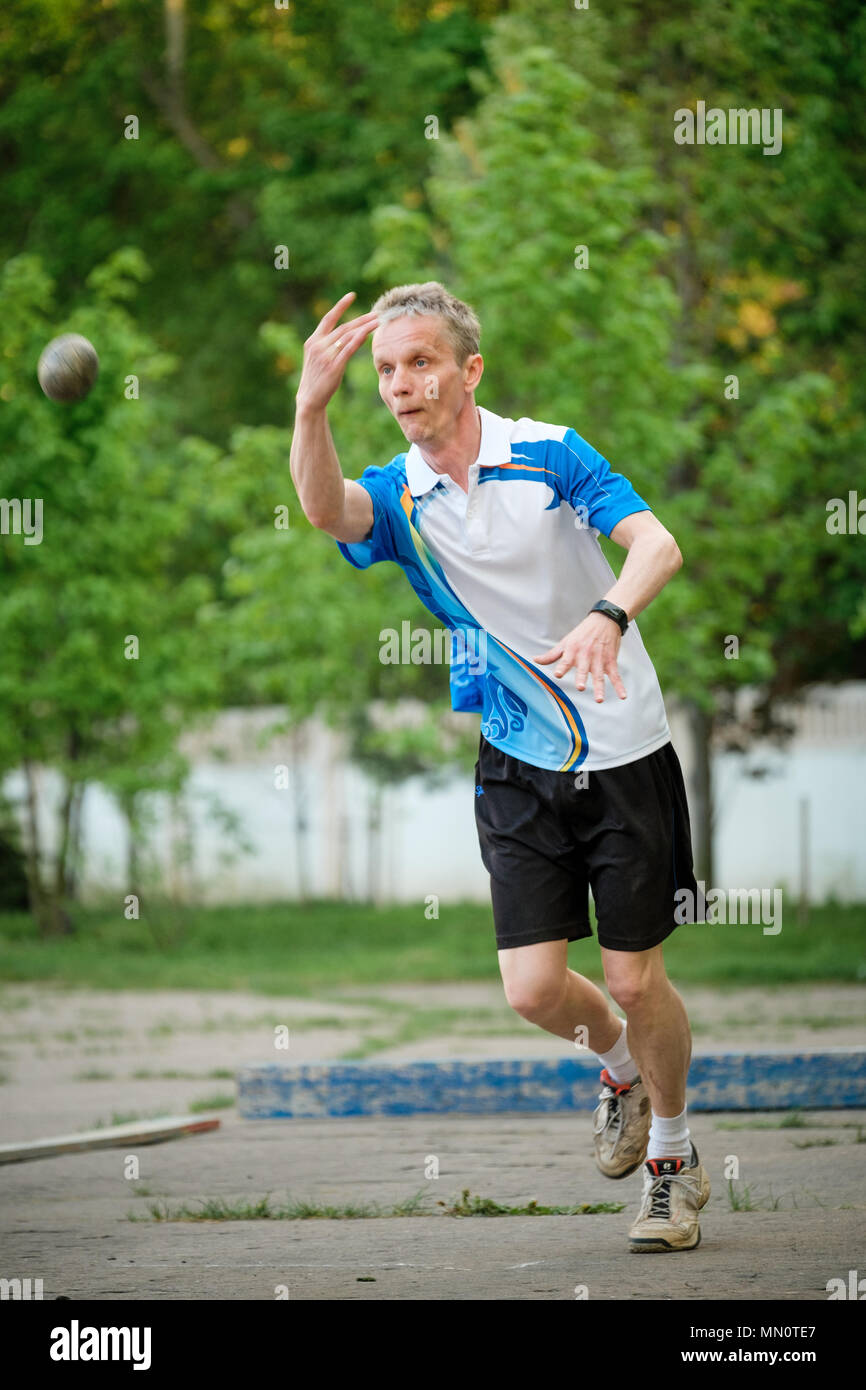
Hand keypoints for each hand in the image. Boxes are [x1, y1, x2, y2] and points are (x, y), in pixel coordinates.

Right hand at [295, 291, 378, 412]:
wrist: (309, 399)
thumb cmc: (317, 380)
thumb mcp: (321, 359)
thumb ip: (332, 346)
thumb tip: (353, 336)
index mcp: (313, 341)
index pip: (328, 318)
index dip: (340, 306)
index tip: (352, 295)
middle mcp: (318, 345)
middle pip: (344, 327)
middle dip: (362, 319)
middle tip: (376, 313)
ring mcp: (325, 355)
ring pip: (348, 336)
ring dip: (365, 327)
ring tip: (378, 321)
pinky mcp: (333, 366)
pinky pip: (349, 349)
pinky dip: (359, 339)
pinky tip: (369, 333)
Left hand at [533, 612, 626, 702]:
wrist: (605, 620)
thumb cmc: (582, 633)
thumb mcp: (565, 642)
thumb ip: (551, 655)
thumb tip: (535, 660)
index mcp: (573, 650)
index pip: (566, 660)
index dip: (562, 667)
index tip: (558, 674)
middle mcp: (586, 655)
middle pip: (583, 669)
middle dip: (582, 677)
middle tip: (581, 687)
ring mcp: (599, 659)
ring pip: (599, 675)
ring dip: (600, 687)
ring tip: (599, 699)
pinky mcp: (610, 661)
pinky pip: (615, 675)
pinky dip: (619, 686)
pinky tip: (622, 696)